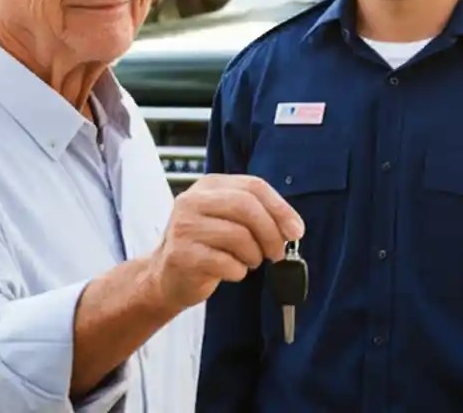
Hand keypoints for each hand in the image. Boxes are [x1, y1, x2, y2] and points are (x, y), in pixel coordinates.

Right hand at [147, 174, 303, 310]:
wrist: (166, 277)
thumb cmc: (204, 247)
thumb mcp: (226, 219)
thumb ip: (256, 214)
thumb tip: (292, 228)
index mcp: (208, 186)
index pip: (253, 186)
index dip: (280, 209)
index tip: (296, 231)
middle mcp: (193, 201)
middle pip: (246, 207)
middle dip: (271, 233)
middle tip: (278, 252)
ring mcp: (185, 227)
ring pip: (239, 236)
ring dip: (254, 255)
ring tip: (250, 261)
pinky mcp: (182, 255)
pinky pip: (227, 263)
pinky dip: (238, 271)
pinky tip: (232, 271)